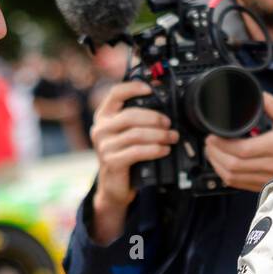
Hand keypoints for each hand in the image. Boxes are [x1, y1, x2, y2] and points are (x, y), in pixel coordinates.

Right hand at [89, 80, 177, 243]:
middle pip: (130, 115)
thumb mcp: (129, 133)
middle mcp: (101, 129)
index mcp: (104, 116)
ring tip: (172, 137)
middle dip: (154, 118)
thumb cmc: (125, 154)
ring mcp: (104, 146)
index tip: (150, 89)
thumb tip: (163, 100)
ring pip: (136, 134)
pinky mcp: (111, 161)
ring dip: (159, 135)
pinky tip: (164, 150)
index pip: (115, 94)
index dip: (133, 88)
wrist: (114, 185)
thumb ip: (139, 118)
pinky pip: (136, 151)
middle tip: (169, 123)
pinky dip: (154, 149)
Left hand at [204, 92, 272, 192]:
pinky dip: (226, 175)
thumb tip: (258, 95)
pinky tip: (223, 165)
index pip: (242, 149)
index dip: (222, 144)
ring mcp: (267, 178)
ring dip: (218, 165)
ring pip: (233, 176)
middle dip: (215, 153)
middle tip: (210, 142)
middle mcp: (271, 164)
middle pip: (233, 164)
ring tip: (213, 152)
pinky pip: (238, 184)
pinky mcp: (264, 186)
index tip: (214, 136)